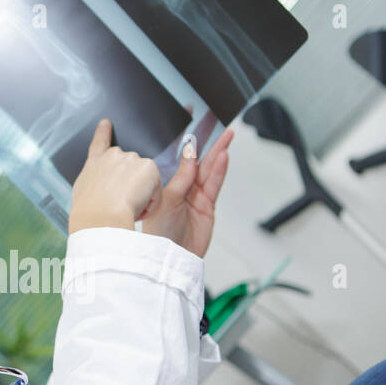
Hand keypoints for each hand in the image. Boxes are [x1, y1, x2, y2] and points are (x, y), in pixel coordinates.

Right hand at [68, 119, 163, 233]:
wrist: (101, 217)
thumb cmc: (89, 212)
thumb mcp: (83, 192)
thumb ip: (95, 182)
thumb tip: (103, 185)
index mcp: (95, 163)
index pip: (100, 143)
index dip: (103, 132)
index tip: (107, 123)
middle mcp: (114, 156)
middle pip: (130, 168)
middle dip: (131, 185)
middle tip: (122, 205)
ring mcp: (132, 159)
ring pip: (144, 181)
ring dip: (141, 195)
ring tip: (127, 209)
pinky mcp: (149, 167)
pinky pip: (155, 190)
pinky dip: (151, 203)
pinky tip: (137, 209)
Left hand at [142, 114, 232, 258]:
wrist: (170, 260)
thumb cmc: (159, 235)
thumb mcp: (166, 200)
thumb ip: (181, 178)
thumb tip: (190, 155)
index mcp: (168, 185)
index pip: (181, 159)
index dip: (189, 142)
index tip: (193, 125)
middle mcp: (183, 190)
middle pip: (200, 161)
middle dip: (210, 144)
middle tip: (219, 126)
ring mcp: (197, 198)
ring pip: (210, 171)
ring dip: (219, 154)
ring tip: (226, 137)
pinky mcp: (208, 208)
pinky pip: (214, 185)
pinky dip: (220, 171)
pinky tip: (224, 157)